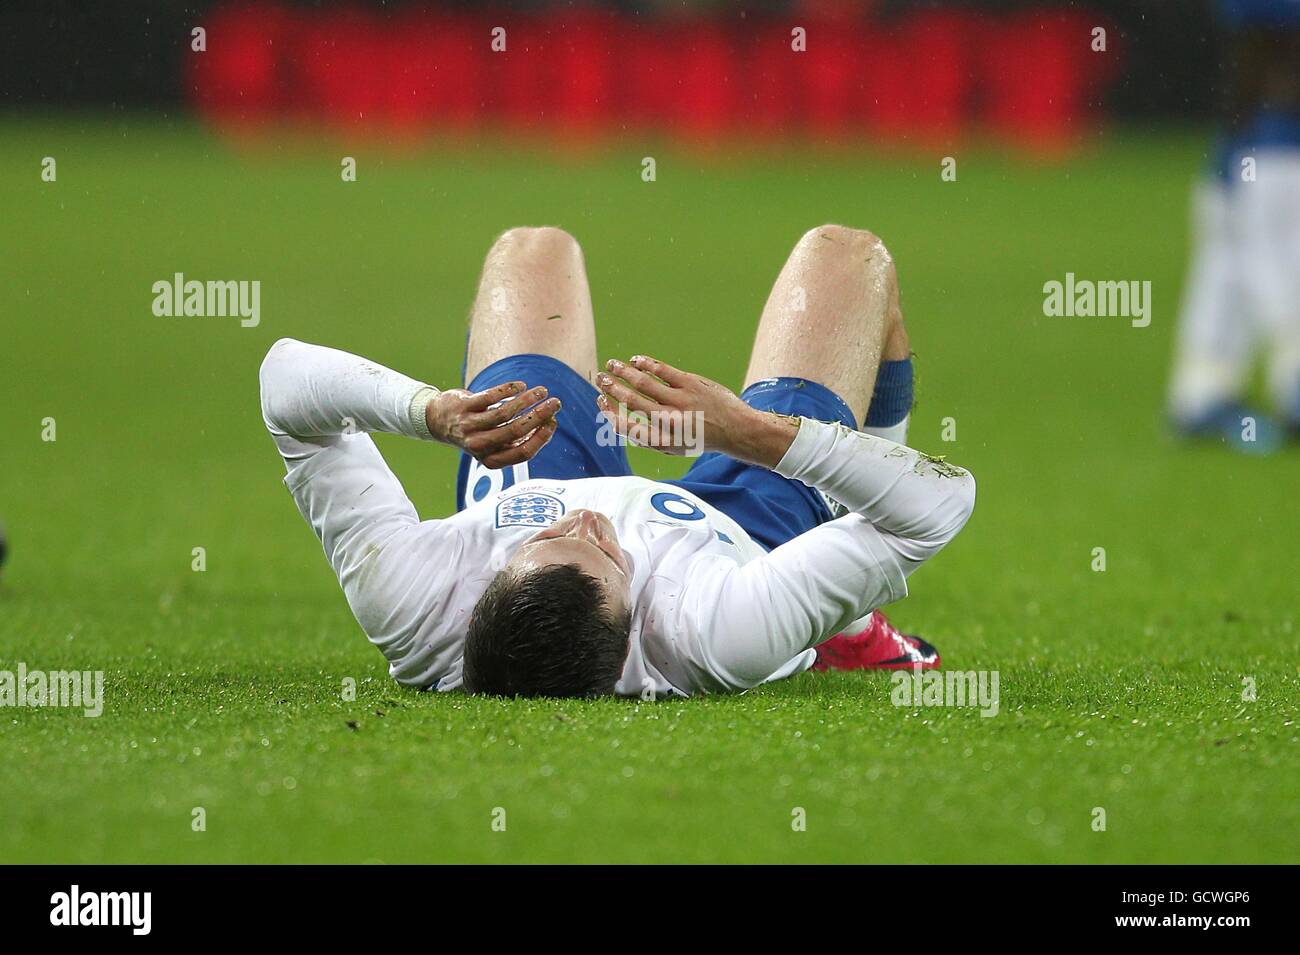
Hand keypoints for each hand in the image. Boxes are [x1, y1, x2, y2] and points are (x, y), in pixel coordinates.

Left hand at [426, 381, 560, 467]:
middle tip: (555, 403)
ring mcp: (469, 426)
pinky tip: (521, 386)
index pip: (523, 452)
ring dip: (528, 399)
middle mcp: (479, 445)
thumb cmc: (476, 433)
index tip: (553, 422)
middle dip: (540, 415)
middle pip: (517, 430)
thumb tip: (548, 422)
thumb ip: (518, 439)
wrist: (439, 421)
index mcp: (491, 460)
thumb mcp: (495, 445)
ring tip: (542, 391)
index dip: (542, 437)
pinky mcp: (463, 406)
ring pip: (505, 412)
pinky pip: (491, 396)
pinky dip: (509, 390)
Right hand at [594, 356, 797, 466]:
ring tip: (611, 364)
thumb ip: (648, 437)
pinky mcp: (690, 384)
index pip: (625, 425)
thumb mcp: (673, 447)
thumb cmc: (699, 437)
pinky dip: (646, 363)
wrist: (735, 429)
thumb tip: (621, 423)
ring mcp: (679, 401)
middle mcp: (668, 421)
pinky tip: (635, 360)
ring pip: (643, 382)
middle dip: (611, 388)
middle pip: (631, 400)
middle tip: (599, 378)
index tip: (601, 400)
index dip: (608, 411)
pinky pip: (662, 370)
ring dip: (623, 371)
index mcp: (661, 439)